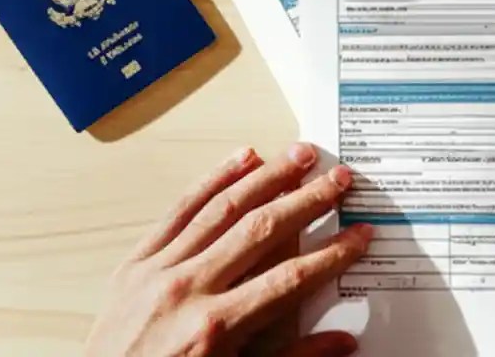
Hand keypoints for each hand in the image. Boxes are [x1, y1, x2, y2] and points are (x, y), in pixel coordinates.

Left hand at [84, 143, 372, 356]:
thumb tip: (343, 342)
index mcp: (216, 328)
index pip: (290, 279)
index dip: (331, 255)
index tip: (360, 235)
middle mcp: (188, 291)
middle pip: (261, 232)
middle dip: (306, 201)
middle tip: (339, 180)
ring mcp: (157, 271)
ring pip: (222, 209)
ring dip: (267, 177)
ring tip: (299, 155)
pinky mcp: (134, 263)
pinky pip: (178, 211)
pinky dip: (212, 181)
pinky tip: (241, 158)